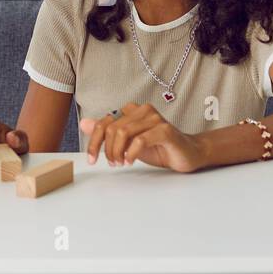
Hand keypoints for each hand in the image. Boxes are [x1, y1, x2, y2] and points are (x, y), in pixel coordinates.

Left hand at [79, 102, 205, 172]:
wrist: (188, 154)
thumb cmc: (159, 148)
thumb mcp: (128, 142)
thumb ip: (108, 133)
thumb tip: (84, 124)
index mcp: (132, 111)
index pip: (104, 122)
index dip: (94, 141)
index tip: (91, 159)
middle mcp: (142, 110)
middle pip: (112, 128)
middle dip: (107, 149)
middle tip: (112, 164)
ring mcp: (155, 118)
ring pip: (124, 132)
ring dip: (118, 152)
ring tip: (121, 163)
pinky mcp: (165, 130)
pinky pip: (140, 140)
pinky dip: (131, 153)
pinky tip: (130, 161)